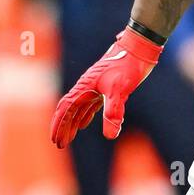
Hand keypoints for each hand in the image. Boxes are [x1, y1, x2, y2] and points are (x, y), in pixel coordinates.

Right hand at [50, 26, 162, 146]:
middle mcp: (86, 87)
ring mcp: (95, 87)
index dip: (59, 124)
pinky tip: (83, 124)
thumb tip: (110, 136)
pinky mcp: (105, 88)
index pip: (66, 108)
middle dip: (64, 127)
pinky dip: (85, 116)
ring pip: (79, 108)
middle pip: (69, 110)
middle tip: (60, 144)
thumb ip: (113, 112)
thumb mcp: (120, 90)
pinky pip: (90, 105)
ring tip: (69, 138)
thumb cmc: (127, 67)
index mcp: (84, 87)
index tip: (55, 139)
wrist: (137, 50)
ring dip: (73, 123)